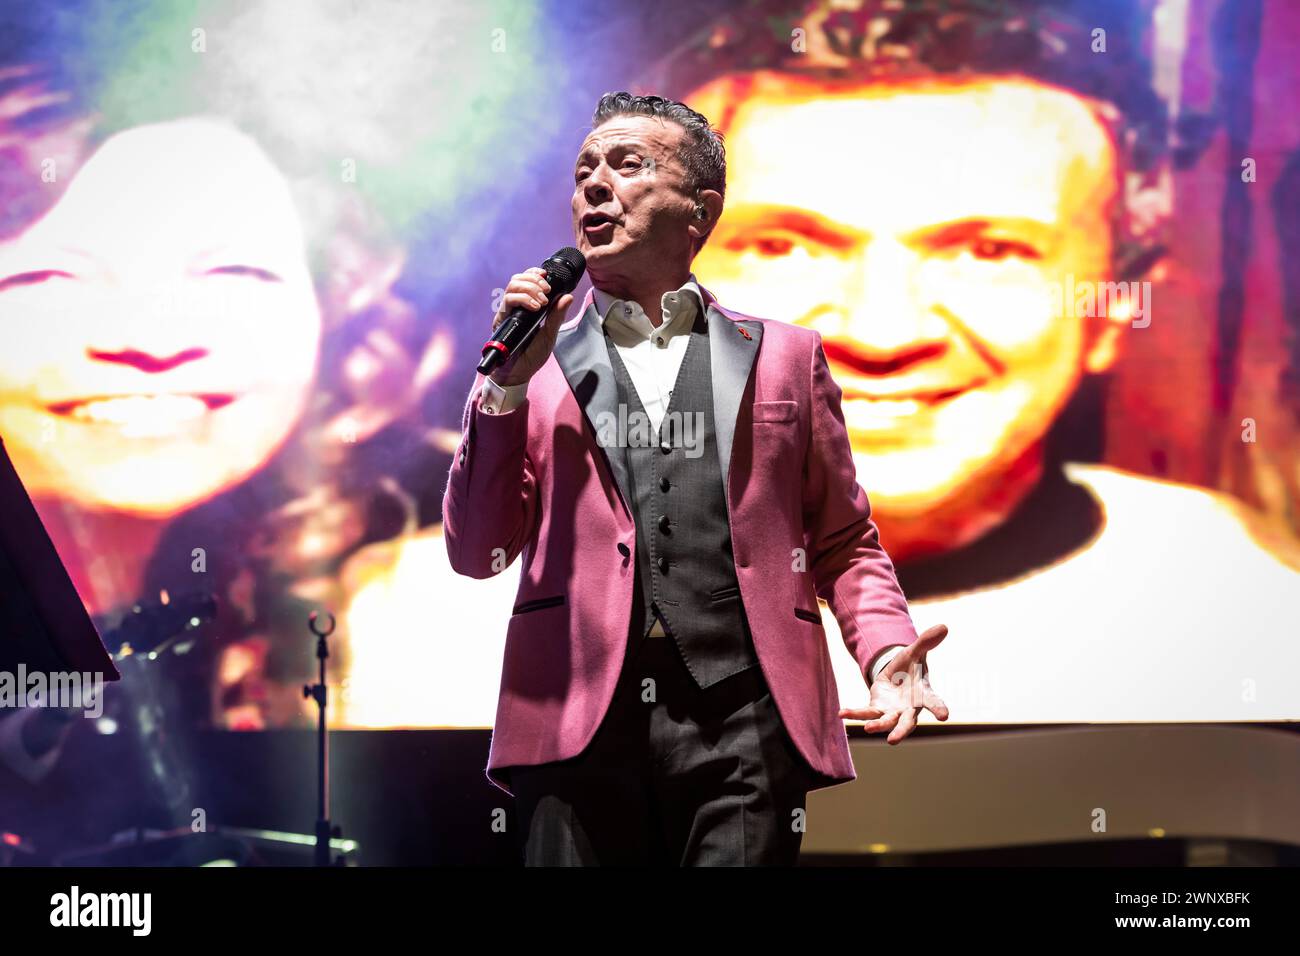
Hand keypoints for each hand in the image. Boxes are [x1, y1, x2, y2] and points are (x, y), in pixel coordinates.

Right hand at [489, 267, 574, 387]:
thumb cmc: (532, 355)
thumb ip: (557, 316)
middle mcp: (515, 307)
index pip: (527, 281)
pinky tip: (534, 307)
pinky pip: (507, 301)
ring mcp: (507, 312)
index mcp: (527, 307)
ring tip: (541, 300)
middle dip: (534, 280)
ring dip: (529, 288)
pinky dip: (522, 299)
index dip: (535, 273)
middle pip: (518, 279)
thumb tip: (568, 296)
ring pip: (512, 286)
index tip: (546, 275)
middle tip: (547, 290)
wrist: (519, 373)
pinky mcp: (501, 319)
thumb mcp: (550, 334)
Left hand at [839, 624, 949, 743]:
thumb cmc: (911, 667)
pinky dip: (854, 714)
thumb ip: (927, 642)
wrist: (897, 676)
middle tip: (894, 740)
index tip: (944, 716)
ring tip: (868, 729)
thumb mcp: (916, 652)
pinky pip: (866, 713)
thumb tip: (943, 626)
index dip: (939, 708)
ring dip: (877, 726)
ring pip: (885, 722)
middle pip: (907, 723)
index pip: (933, 702)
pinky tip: (842, 713)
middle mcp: (909, 709)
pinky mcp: (877, 709)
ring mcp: (892, 712)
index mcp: (923, 695)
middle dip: (901, 731)